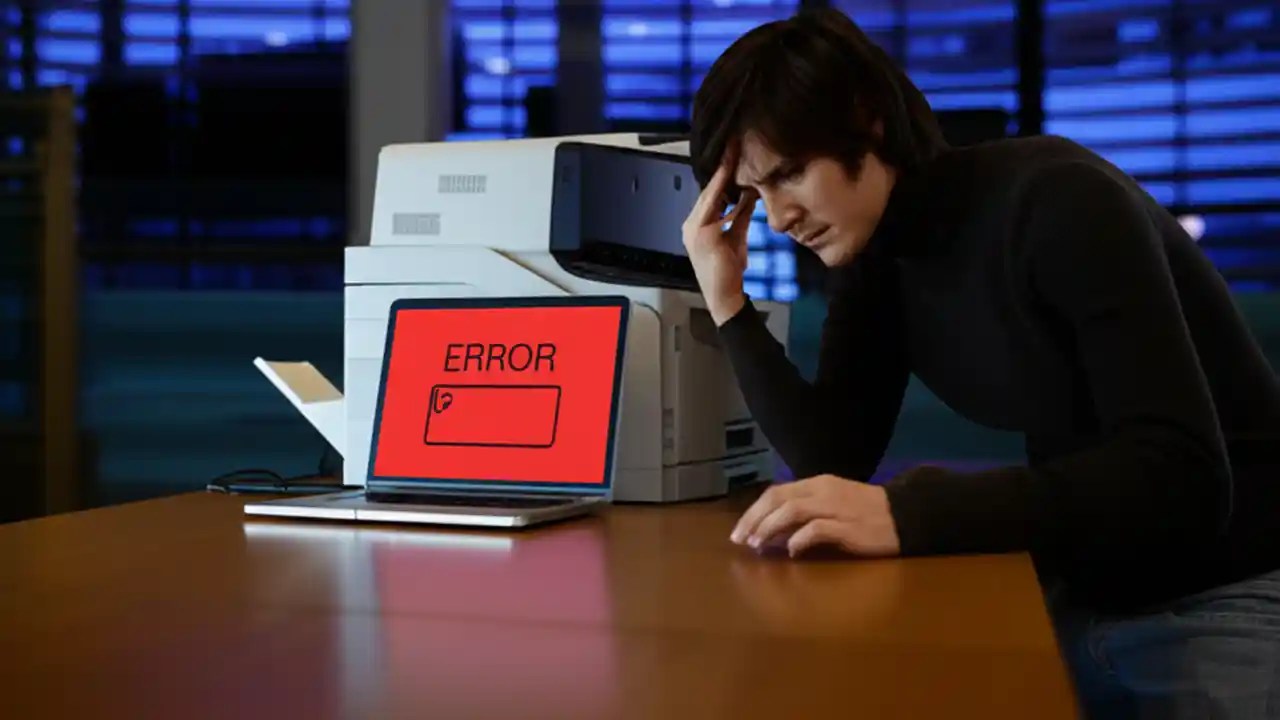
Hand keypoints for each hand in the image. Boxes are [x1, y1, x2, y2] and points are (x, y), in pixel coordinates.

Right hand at [681, 154, 758, 325]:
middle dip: (722, 167)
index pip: (710, 193)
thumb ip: (739, 216)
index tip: (732, 152)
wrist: (724, 296)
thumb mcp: (735, 237)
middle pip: (708, 190)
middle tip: (734, 144)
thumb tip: (750, 194)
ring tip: (734, 152)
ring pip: (710, 194)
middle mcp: (691, 223)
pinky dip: (723, 190)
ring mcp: (694, 228)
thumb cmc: (729, 270)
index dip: (721, 173)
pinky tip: (733, 175)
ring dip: (723, 173)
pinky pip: (715, 206)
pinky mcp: (702, 234)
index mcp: (697, 223)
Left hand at [729, 474, 900, 558]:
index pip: (775, 492)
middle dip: (754, 520)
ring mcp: (836, 507)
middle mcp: (823, 491)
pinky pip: (816, 530)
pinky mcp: (849, 527)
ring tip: (758, 546)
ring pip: (791, 511)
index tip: (740, 531)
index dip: (754, 511)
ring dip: (770, 528)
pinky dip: (798, 540)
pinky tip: (792, 553)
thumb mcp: (833, 503)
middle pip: (777, 499)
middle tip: (740, 541)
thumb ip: (805, 512)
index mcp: (817, 484)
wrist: (905, 515)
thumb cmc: (866, 512)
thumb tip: (774, 532)